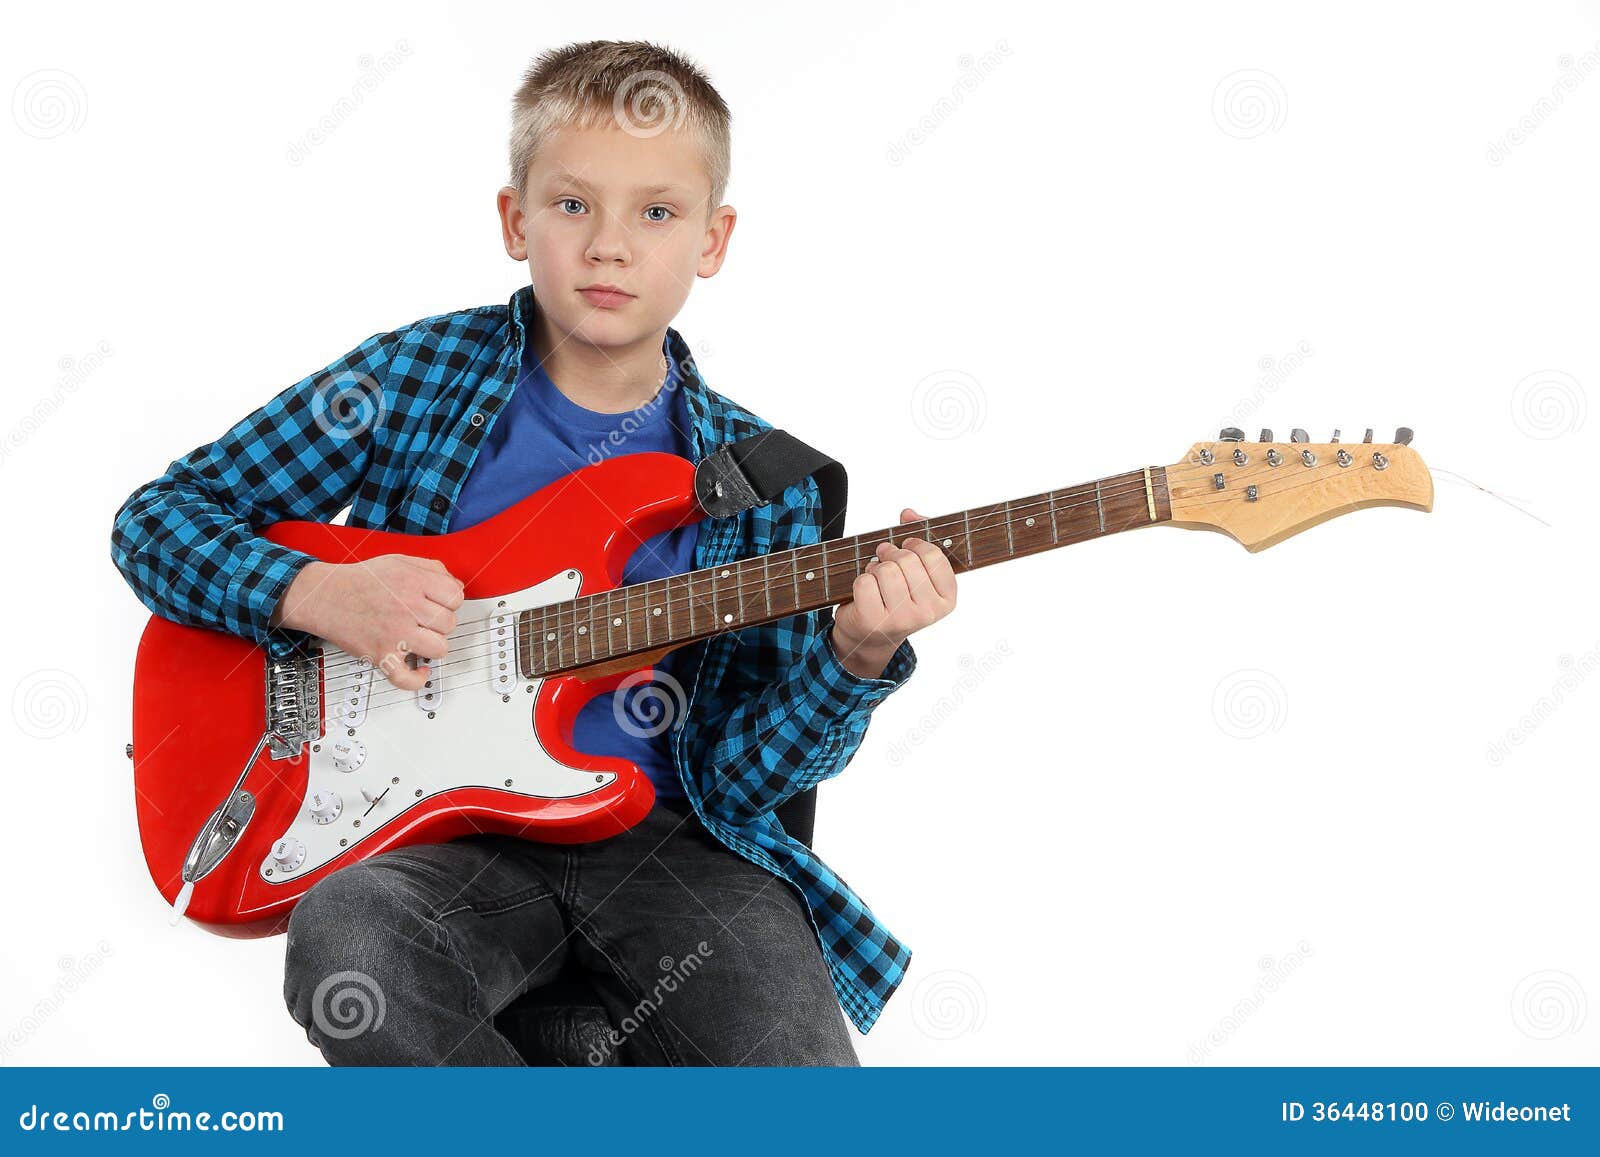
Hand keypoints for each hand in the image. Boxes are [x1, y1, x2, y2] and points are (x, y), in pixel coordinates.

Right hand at [272, 555, 464, 689]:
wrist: (325, 595)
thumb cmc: (360, 581)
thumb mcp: (399, 561)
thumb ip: (432, 569)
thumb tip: (456, 586)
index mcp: (413, 582)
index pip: (456, 597)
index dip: (450, 602)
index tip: (440, 605)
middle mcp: (406, 607)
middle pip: (449, 624)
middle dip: (440, 623)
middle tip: (425, 620)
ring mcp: (395, 633)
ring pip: (439, 649)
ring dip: (433, 646)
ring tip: (421, 639)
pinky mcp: (381, 655)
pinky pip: (406, 678)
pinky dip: (417, 679)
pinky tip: (420, 669)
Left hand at [829, 507, 957, 678]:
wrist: (870, 635)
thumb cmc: (895, 596)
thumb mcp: (915, 570)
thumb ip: (920, 536)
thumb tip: (908, 513)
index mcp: (946, 599)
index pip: (934, 556)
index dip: (916, 544)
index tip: (907, 544)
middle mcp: (928, 613)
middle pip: (908, 560)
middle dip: (891, 553)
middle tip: (885, 558)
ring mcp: (902, 620)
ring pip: (886, 570)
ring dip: (875, 567)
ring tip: (876, 576)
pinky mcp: (875, 622)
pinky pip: (865, 582)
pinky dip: (861, 580)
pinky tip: (866, 591)